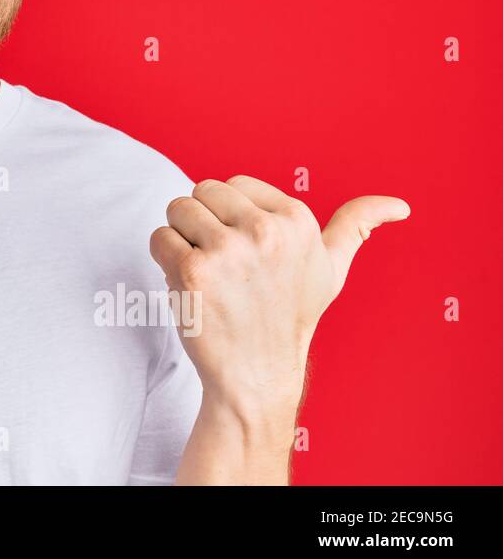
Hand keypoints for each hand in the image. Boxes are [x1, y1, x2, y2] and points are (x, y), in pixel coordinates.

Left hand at [150, 175, 409, 417]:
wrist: (256, 374)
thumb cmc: (289, 316)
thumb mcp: (331, 269)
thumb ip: (356, 227)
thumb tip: (399, 204)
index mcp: (297, 219)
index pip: (232, 183)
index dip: (229, 217)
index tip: (248, 255)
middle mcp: (266, 230)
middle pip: (200, 191)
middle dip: (203, 224)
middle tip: (226, 268)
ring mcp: (229, 249)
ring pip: (177, 210)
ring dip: (182, 241)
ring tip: (210, 276)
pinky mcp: (193, 269)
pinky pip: (159, 237)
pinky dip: (164, 261)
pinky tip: (192, 288)